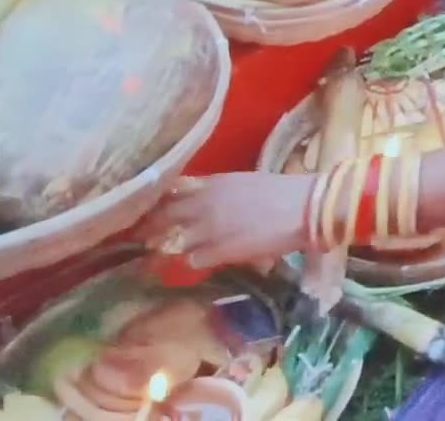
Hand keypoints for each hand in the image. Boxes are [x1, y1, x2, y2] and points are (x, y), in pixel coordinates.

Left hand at [138, 173, 313, 269]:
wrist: (306, 208)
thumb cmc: (282, 192)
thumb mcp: (244, 183)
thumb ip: (217, 192)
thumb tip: (199, 200)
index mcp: (211, 183)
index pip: (167, 193)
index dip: (152, 205)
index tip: (140, 213)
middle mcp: (203, 204)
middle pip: (161, 218)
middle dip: (147, 230)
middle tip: (138, 241)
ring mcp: (208, 229)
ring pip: (173, 243)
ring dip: (171, 249)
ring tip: (165, 257)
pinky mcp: (220, 251)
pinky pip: (194, 260)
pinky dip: (194, 261)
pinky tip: (200, 262)